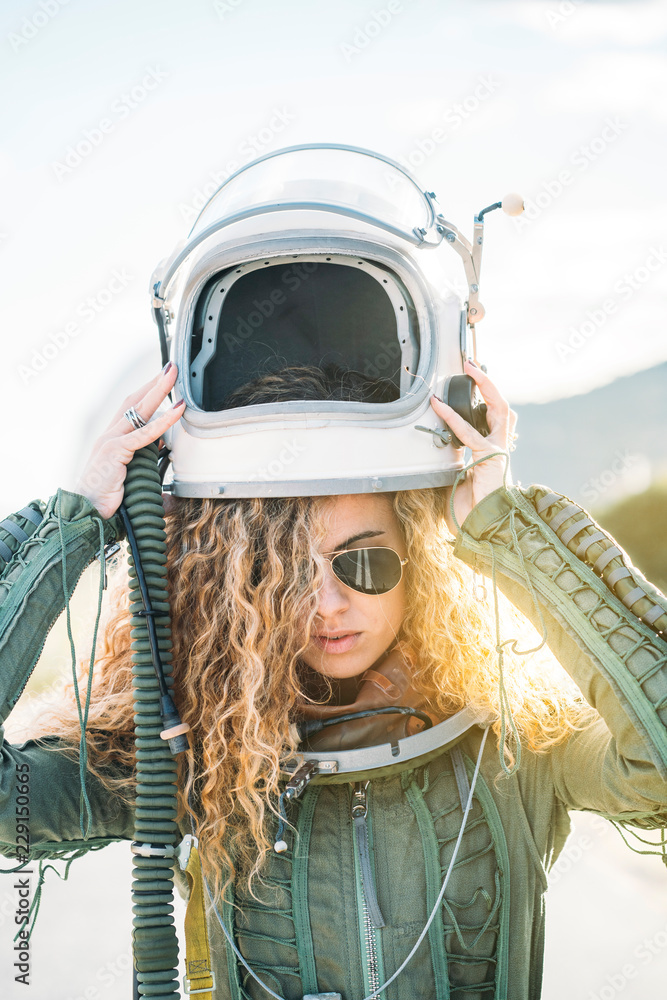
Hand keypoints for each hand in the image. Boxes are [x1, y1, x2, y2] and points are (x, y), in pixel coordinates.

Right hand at [74, 364, 184, 519]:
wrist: (86, 513)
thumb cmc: (107, 501)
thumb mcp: (132, 480)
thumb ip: (147, 468)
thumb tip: (165, 463)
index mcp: (113, 440)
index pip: (132, 410)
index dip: (148, 393)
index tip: (164, 380)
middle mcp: (110, 435)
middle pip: (134, 401)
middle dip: (154, 383)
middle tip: (172, 367)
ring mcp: (110, 441)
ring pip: (138, 409)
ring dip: (158, 390)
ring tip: (174, 375)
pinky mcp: (114, 451)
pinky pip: (144, 433)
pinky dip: (163, 421)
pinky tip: (178, 410)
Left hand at [430, 360, 516, 532]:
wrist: (481, 528)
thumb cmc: (468, 509)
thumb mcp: (455, 479)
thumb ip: (450, 460)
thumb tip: (431, 451)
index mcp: (493, 451)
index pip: (494, 417)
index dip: (486, 396)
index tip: (473, 378)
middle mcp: (500, 447)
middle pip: (501, 407)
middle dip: (489, 383)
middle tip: (473, 364)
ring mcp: (498, 451)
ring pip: (499, 410)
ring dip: (486, 387)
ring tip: (471, 368)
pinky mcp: (490, 458)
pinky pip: (469, 432)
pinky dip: (452, 417)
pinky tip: (439, 405)